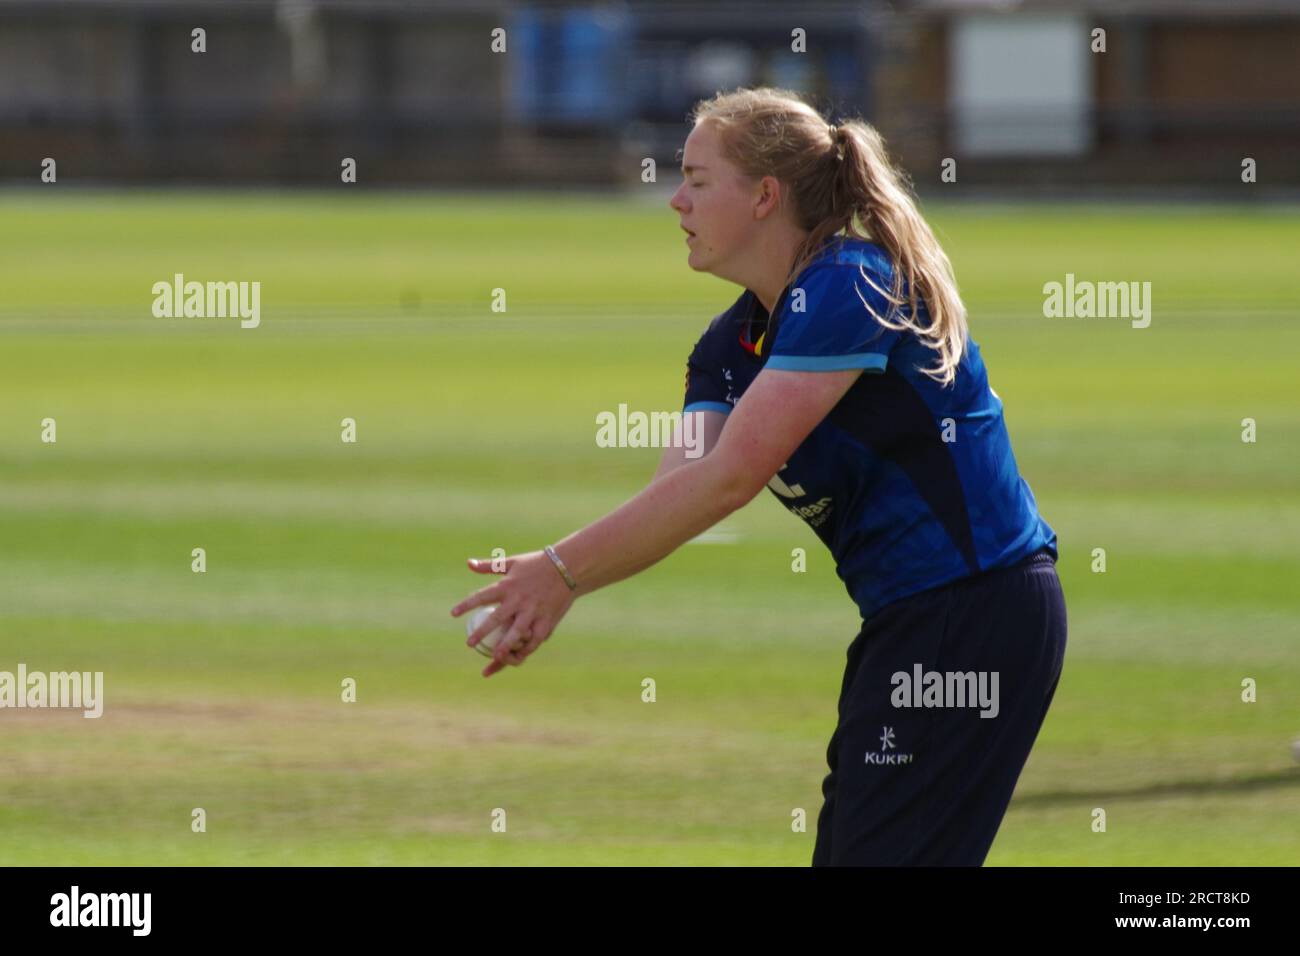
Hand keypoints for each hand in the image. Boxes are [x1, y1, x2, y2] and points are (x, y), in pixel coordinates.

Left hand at [449, 549, 577, 677]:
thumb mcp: (511, 562)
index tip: (453, 614)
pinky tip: (518, 656)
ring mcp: (533, 611)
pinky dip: (527, 647)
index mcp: (508, 585)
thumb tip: (468, 563)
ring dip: (506, 645)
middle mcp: (519, 600)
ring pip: (518, 632)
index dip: (467, 605)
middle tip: (470, 644)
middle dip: (483, 632)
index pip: (482, 596)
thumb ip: (489, 566)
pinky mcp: (547, 619)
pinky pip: (536, 637)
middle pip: (497, 618)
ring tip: (495, 656)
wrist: (568, 568)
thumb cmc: (536, 564)